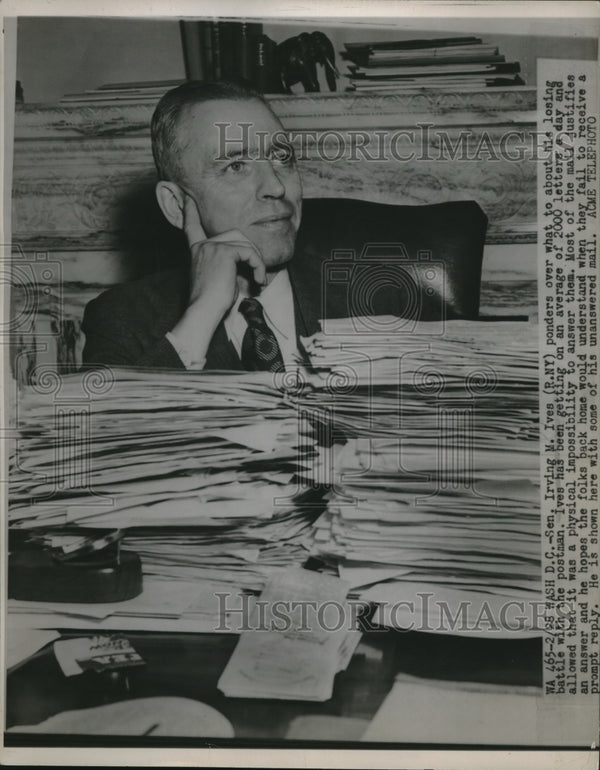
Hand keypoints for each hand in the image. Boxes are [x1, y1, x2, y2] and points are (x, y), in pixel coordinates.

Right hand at [183, 195, 266, 315]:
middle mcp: (203, 245)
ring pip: (245, 243)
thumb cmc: (212, 302)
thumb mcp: (218, 278)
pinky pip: (250, 253)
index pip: (192, 226)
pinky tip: (258, 280)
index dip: (190, 211)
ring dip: (257, 261)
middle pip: (235, 234)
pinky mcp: (224, 251)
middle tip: (258, 274)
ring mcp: (212, 246)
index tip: (188, 198)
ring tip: (258, 280)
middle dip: (251, 251)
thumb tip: (246, 260)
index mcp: (197, 250)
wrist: (204, 310)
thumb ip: (227, 264)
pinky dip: (259, 266)